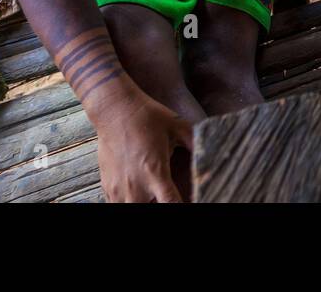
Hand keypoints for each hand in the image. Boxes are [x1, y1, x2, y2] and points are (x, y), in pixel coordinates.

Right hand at [92, 87, 192, 202]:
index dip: (183, 205)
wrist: (115, 109)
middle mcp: (136, 186)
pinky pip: (119, 205)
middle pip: (152, 210)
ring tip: (155, 194)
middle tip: (170, 194)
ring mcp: (119, 189)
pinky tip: (140, 192)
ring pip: (134, 210)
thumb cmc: (147, 116)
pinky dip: (131, 202)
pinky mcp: (108, 187)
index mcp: (155, 172)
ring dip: (147, 204)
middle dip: (163, 205)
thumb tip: (212, 152)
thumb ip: (195, 143)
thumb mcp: (178, 126)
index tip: (191, 200)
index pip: (172, 204)